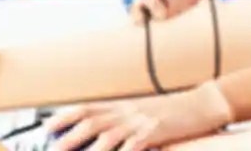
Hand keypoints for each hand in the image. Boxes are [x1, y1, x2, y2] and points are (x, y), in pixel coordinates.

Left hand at [45, 83, 231, 150]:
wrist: (202, 104)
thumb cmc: (173, 110)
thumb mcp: (144, 111)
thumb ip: (123, 119)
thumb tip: (102, 133)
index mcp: (123, 106)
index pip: (87, 108)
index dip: (65, 117)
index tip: (48, 128)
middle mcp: (128, 112)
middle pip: (92, 122)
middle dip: (69, 136)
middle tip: (53, 148)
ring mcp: (141, 121)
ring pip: (108, 135)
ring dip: (89, 148)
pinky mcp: (155, 132)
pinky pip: (133, 144)